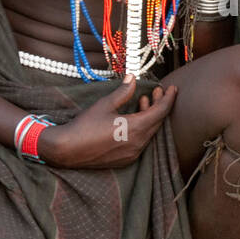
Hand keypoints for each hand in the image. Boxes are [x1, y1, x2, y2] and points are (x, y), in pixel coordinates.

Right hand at [41, 76, 176, 168]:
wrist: (67, 150)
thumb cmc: (84, 126)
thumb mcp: (105, 105)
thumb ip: (123, 92)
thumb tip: (132, 78)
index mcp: (136, 128)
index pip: (161, 112)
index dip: (168, 99)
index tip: (173, 88)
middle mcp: (138, 143)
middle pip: (157, 122)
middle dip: (159, 105)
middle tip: (156, 91)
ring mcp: (133, 154)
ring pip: (149, 132)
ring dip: (149, 116)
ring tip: (143, 101)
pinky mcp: (125, 160)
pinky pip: (141, 142)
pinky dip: (142, 129)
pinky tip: (134, 119)